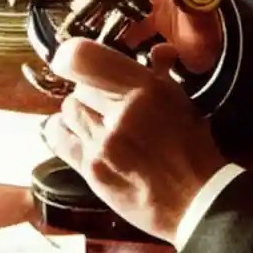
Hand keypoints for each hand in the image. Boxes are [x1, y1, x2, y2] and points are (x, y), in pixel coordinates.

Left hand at [41, 36, 226, 242]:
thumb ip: (162, 72)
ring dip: (81, 112)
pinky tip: (79, 134)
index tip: (76, 61)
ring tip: (99, 122)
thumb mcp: (183, 103)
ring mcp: (103, 144)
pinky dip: (64, 131)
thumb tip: (157, 51)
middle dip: (91, 90)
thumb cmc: (192, 151)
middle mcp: (121, 114)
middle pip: (78, 86)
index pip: (83, 58)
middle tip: (107, 102)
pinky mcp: (91, 169)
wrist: (195, 201)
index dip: (72, 55)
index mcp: (146, 90)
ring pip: (68, 109)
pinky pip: (58, 137)